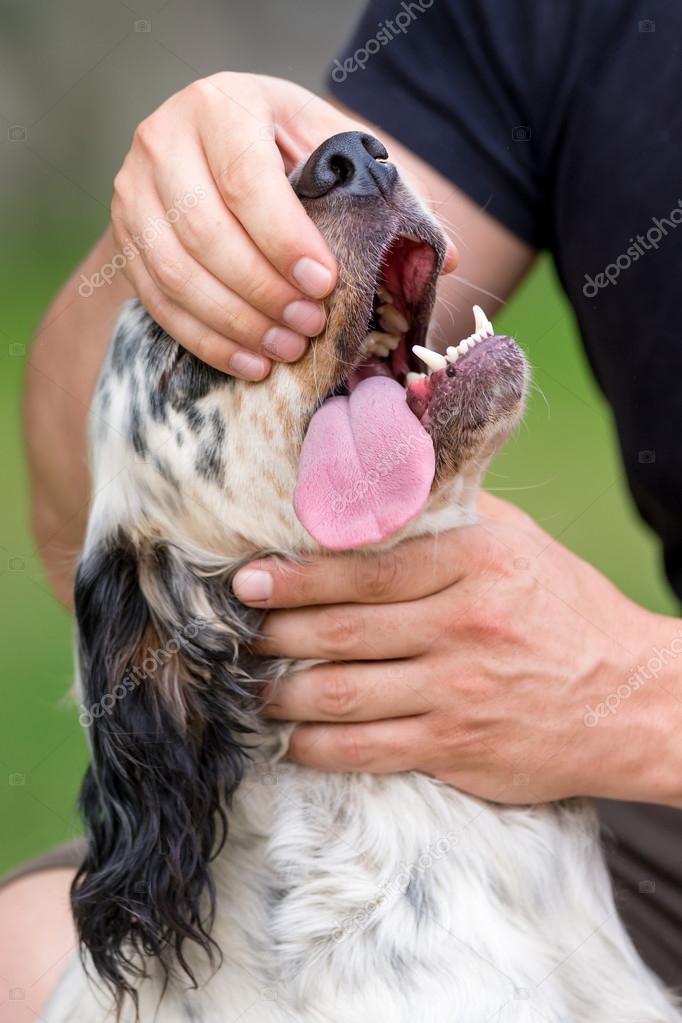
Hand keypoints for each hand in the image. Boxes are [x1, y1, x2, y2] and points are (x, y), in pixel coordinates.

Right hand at [111, 73, 456, 379]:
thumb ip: (388, 196)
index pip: (245, 179)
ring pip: (174, 273)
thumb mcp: (337, 152)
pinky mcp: (125, 240)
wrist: (216, 148)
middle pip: (204, 232)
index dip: (284, 239)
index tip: (324, 284)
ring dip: (235, 322)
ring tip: (286, 349)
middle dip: (262, 290)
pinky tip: (250, 362)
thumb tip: (445, 258)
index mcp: (222, 106)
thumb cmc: (290, 151)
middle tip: (310, 326)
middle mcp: (163, 142)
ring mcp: (133, 194)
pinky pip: (158, 301)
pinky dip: (206, 340)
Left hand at [233, 494, 681, 805]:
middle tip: (241, 633)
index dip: (297, 577)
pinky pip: (370, 749)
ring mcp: (459, 690)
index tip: (250, 581)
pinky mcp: (458, 747)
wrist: (631, 698)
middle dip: (277, 634)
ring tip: (256, 686)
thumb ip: (450, 515)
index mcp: (474, 562)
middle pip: (343, 631)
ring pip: (345, 693)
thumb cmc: (568, 611)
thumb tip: (380, 487)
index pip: (365, 568)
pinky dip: (319, 746)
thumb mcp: (520, 544)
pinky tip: (293, 739)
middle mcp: (463, 625)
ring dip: (285, 692)